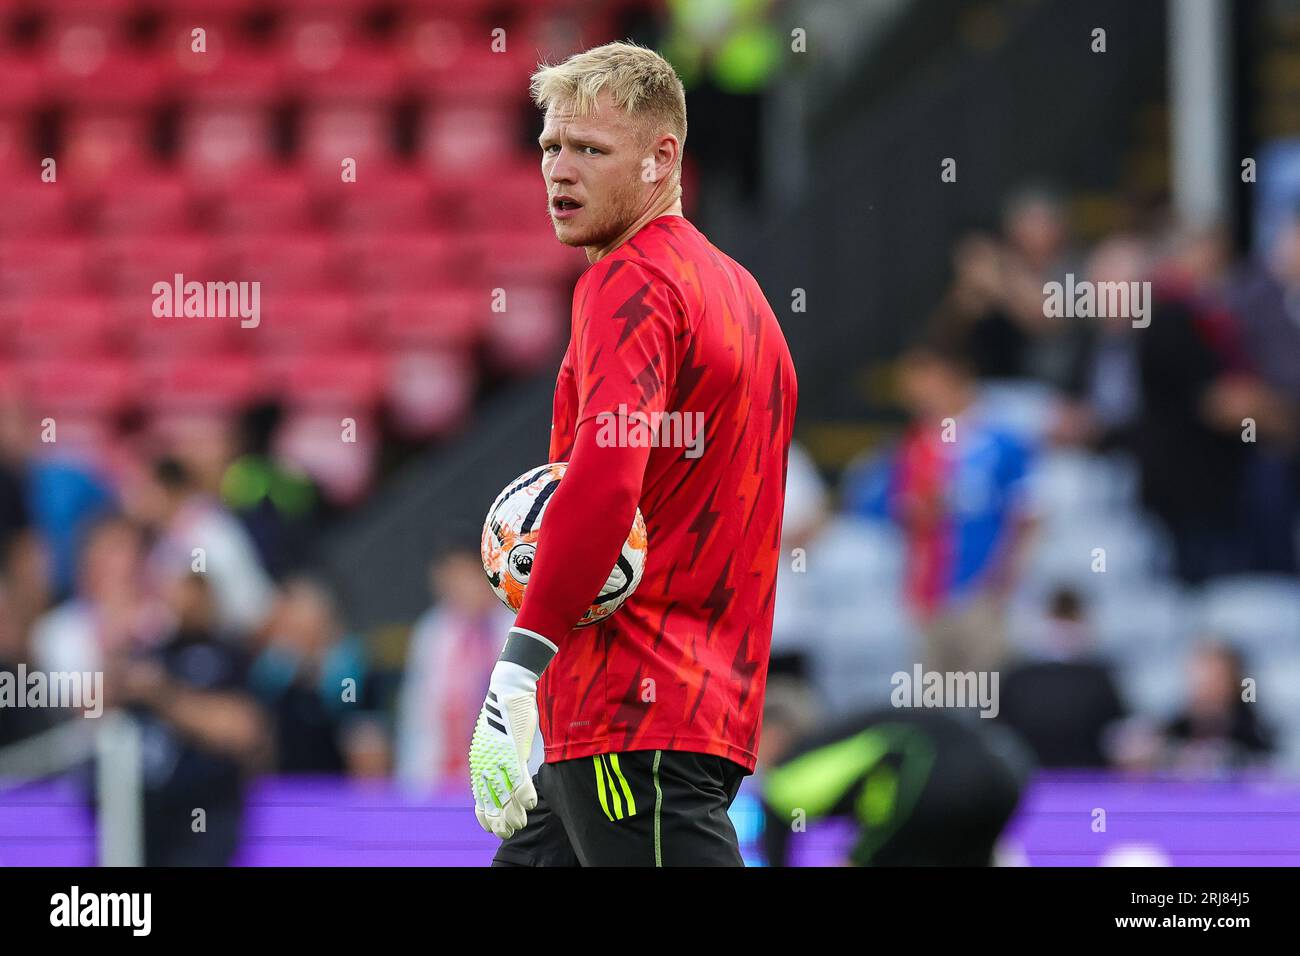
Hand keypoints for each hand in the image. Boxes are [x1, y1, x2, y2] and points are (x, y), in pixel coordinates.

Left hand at [469, 660, 538, 838]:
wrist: (508, 691)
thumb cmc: (503, 714)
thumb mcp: (494, 741)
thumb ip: (493, 759)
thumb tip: (496, 772)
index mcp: (479, 763)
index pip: (479, 797)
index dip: (486, 815)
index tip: (492, 827)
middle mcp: (486, 764)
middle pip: (492, 801)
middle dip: (499, 821)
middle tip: (507, 832)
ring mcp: (501, 760)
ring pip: (506, 796)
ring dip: (514, 813)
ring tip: (520, 824)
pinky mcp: (515, 753)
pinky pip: (521, 780)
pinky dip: (526, 795)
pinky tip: (530, 806)